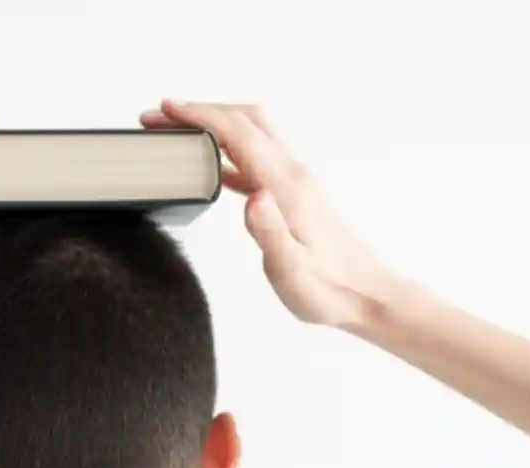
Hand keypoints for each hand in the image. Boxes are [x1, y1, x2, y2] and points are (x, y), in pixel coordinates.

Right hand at [141, 100, 398, 328]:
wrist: (368, 295)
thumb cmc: (330, 289)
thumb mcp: (292, 271)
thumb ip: (270, 232)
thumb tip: (252, 196)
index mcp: (288, 187)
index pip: (239, 135)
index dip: (200, 117)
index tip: (166, 109)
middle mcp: (293, 174)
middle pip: (245, 120)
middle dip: (201, 111)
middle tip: (161, 116)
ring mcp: (294, 182)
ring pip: (251, 134)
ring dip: (214, 125)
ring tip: (176, 132)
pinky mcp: (292, 194)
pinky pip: (255, 159)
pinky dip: (226, 151)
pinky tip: (208, 164)